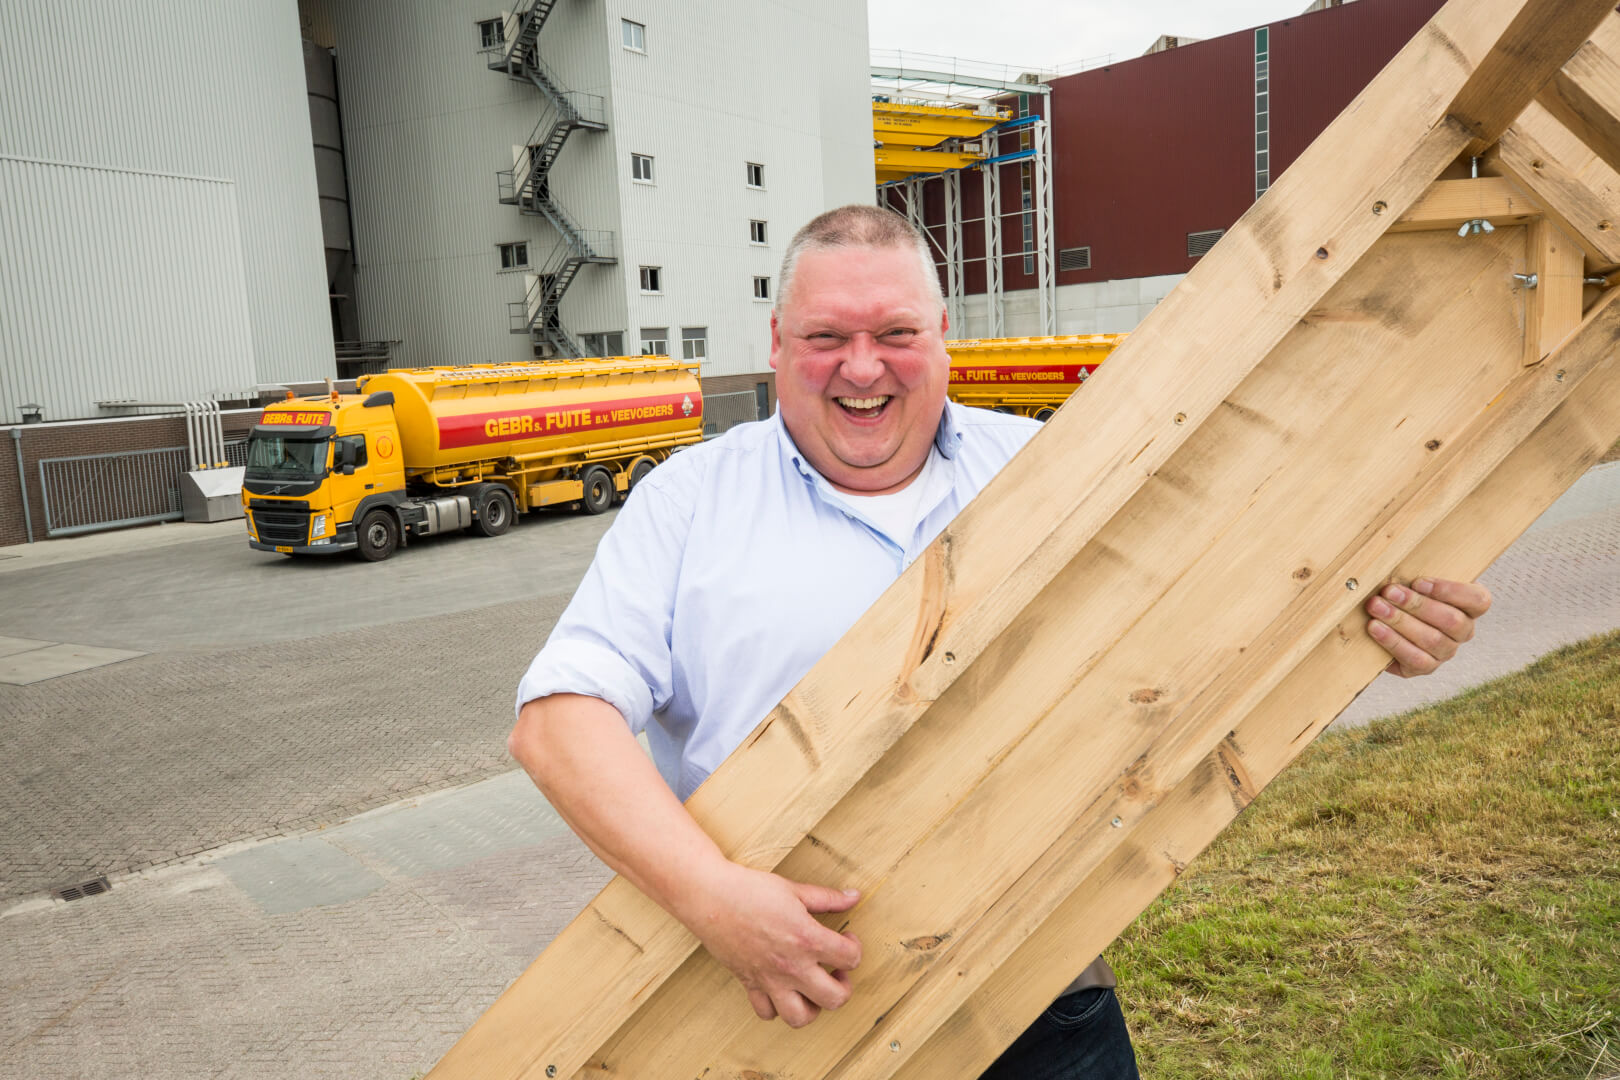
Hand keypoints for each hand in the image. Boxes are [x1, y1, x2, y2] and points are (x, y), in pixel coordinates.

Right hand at [682, 863, 861, 1027]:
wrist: (710, 897)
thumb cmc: (750, 890)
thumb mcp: (795, 889)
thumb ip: (828, 898)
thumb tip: (854, 896)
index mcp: (807, 939)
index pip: (850, 958)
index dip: (855, 948)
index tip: (847, 938)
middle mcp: (792, 966)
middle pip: (835, 998)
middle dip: (844, 986)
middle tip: (837, 970)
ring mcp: (770, 980)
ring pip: (800, 1017)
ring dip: (814, 1007)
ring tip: (812, 988)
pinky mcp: (750, 983)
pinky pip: (766, 1012)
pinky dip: (777, 1007)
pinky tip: (782, 989)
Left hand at [1365, 577, 1491, 676]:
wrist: (1386, 624)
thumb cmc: (1405, 593)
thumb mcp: (1415, 579)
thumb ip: (1416, 572)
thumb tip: (1395, 557)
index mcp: (1470, 607)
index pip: (1478, 600)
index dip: (1449, 591)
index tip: (1417, 581)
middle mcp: (1463, 631)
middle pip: (1450, 620)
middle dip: (1416, 604)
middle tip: (1388, 592)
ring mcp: (1446, 651)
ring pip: (1431, 639)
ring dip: (1400, 621)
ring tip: (1376, 607)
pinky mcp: (1426, 667)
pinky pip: (1415, 658)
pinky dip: (1392, 641)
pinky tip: (1375, 628)